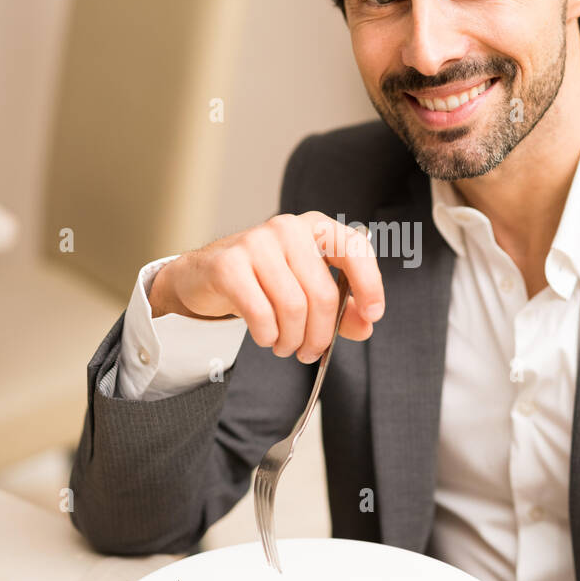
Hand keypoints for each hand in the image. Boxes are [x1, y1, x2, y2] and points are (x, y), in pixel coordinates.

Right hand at [148, 211, 384, 362]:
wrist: (206, 276)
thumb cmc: (264, 281)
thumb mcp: (307, 289)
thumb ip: (342, 308)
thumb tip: (365, 324)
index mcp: (316, 228)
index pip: (354, 248)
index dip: (370, 283)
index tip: (373, 314)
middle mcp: (289, 228)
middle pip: (323, 294)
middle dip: (321, 335)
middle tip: (310, 352)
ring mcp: (257, 242)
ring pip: (293, 308)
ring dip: (292, 340)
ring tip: (286, 346)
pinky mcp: (229, 264)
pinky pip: (261, 313)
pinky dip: (268, 336)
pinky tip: (266, 337)